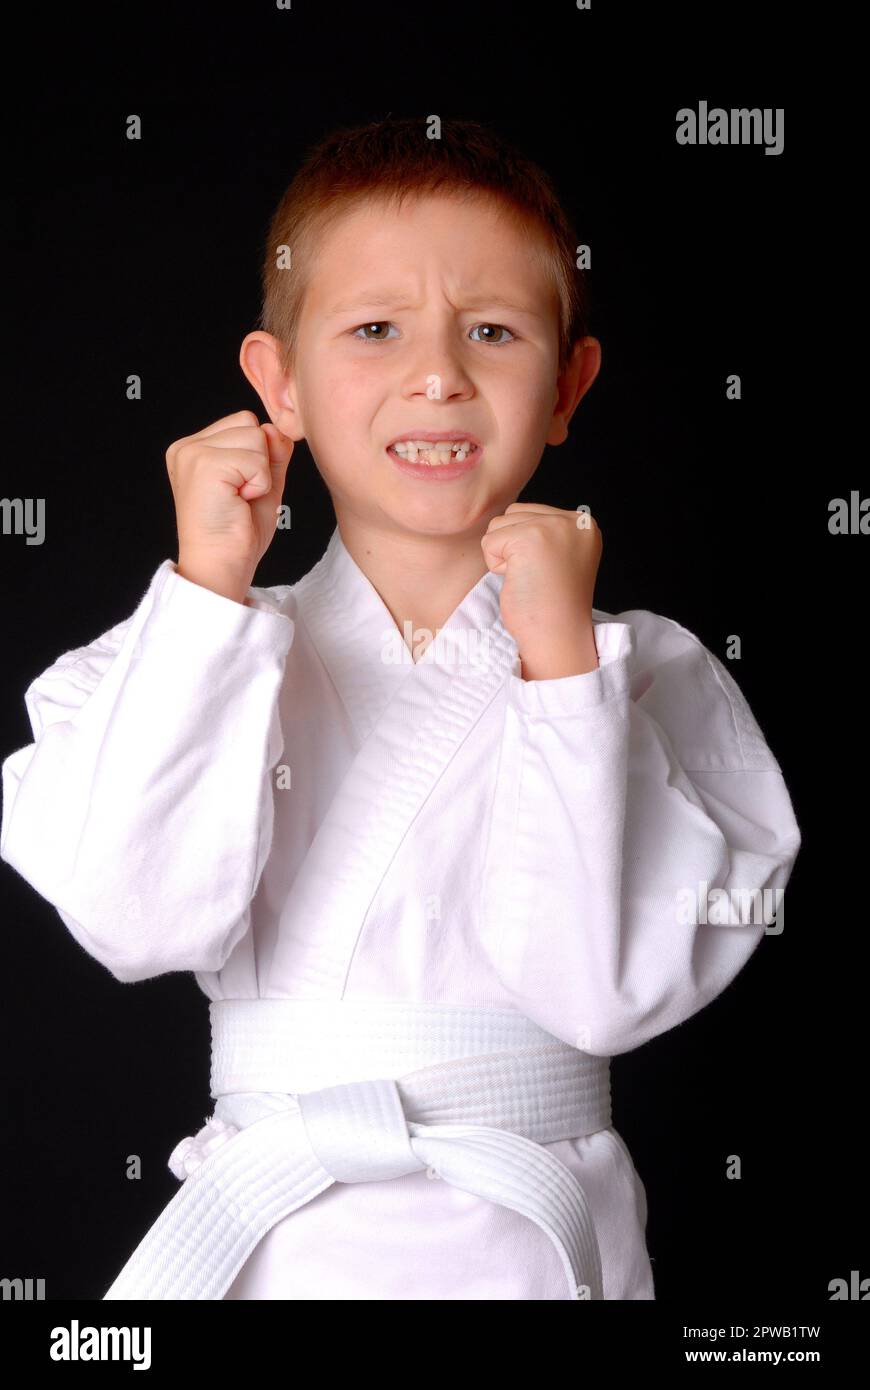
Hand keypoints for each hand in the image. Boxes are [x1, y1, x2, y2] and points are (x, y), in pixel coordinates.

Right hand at [167, 409, 293, 597]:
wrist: (222, 566)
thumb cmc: (237, 534)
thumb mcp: (263, 485)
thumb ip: (272, 454)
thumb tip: (277, 428)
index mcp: (195, 448)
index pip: (245, 422)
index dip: (257, 457)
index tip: (239, 491)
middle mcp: (187, 446)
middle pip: (250, 423)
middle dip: (259, 461)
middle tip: (240, 496)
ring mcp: (192, 452)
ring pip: (256, 437)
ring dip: (260, 474)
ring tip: (238, 500)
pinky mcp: (203, 463)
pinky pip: (256, 459)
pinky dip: (259, 484)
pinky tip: (238, 502)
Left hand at [481, 502, 602, 678]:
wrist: (557, 636)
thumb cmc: (552, 605)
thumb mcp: (558, 556)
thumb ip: (544, 531)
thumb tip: (511, 515)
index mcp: (583, 524)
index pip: (531, 513)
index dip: (526, 547)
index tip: (547, 573)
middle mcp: (573, 520)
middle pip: (513, 513)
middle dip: (513, 548)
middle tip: (537, 577)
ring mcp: (554, 526)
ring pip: (498, 525)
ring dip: (503, 556)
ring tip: (529, 578)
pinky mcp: (531, 537)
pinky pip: (489, 542)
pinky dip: (496, 566)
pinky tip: (520, 582)